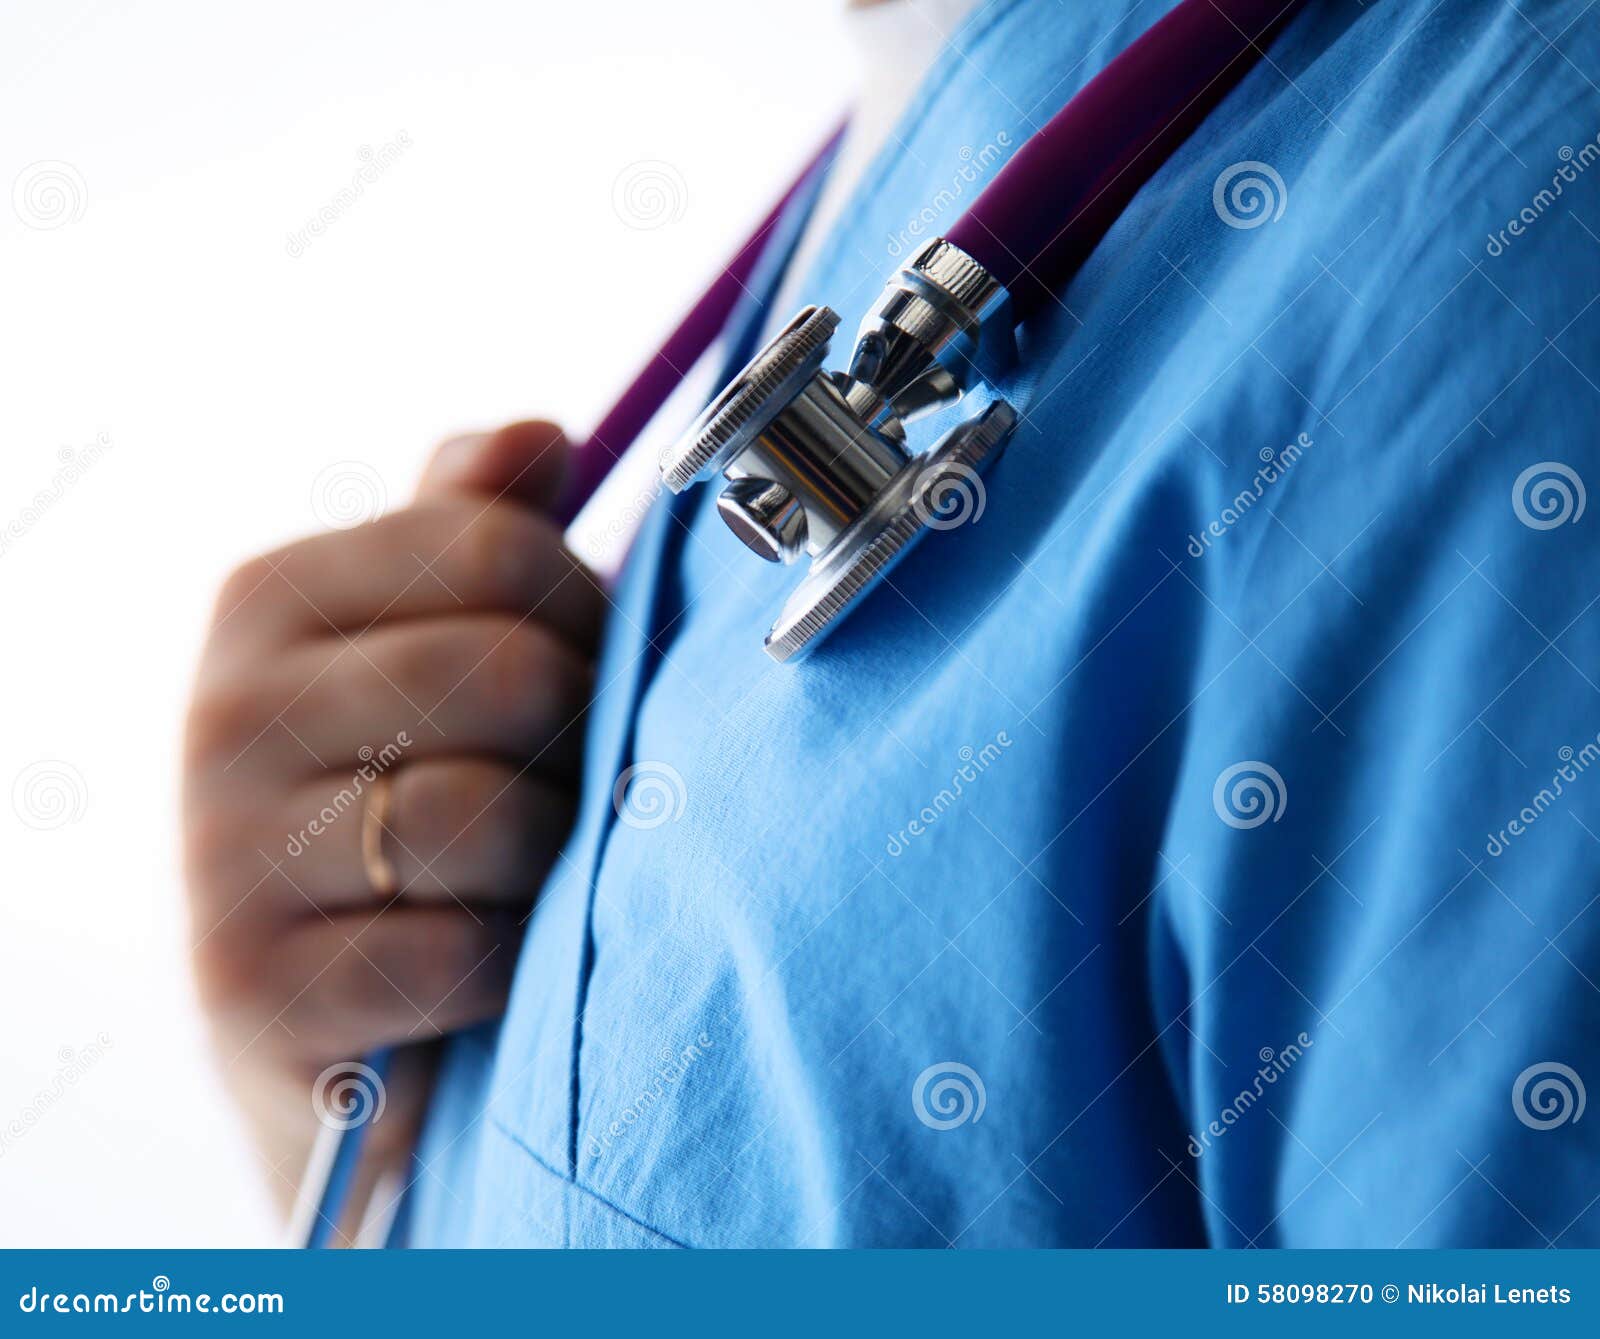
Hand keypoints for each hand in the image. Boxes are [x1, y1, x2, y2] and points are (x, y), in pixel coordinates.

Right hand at [182, 422, 604, 1214]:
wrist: (337, 1027)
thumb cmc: (409, 808)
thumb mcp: (432, 651)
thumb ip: (476, 535)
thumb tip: (538, 435)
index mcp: (266, 601)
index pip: (497, 546)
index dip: (584, 610)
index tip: (578, 665)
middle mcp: (221, 714)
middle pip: (504, 674)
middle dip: (576, 739)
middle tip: (567, 781)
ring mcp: (221, 857)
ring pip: (483, 816)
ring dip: (546, 858)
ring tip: (525, 873)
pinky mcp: (251, 995)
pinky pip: (457, 954)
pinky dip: (504, 966)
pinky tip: (485, 964)